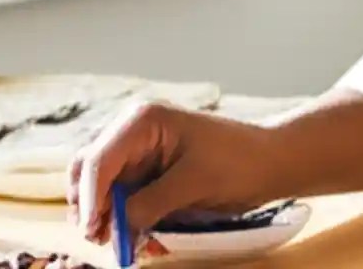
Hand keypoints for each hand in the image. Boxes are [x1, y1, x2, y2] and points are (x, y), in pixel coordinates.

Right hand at [68, 102, 289, 244]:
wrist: (272, 161)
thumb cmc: (239, 162)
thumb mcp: (193, 183)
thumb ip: (150, 203)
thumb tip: (115, 227)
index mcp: (143, 120)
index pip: (100, 159)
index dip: (90, 198)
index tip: (92, 231)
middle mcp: (133, 131)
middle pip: (90, 169)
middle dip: (90, 205)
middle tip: (99, 239)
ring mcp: (139, 151)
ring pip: (101, 185)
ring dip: (103, 213)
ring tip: (116, 241)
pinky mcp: (148, 171)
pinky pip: (122, 195)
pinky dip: (120, 215)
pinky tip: (130, 235)